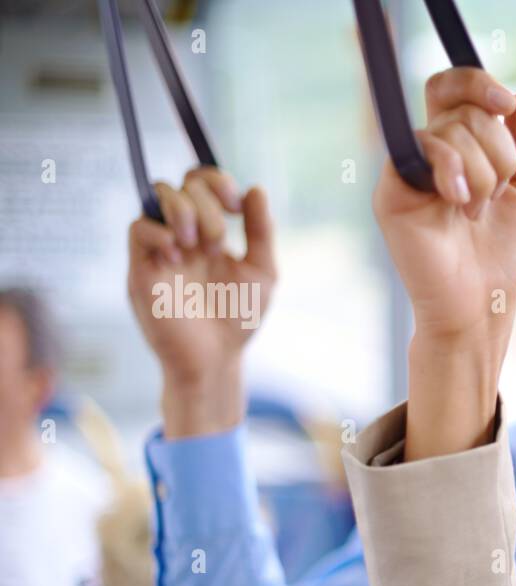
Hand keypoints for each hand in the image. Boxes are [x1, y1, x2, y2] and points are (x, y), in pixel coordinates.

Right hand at [126, 166, 276, 436]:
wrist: (216, 359)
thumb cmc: (238, 318)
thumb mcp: (262, 272)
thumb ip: (261, 231)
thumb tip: (256, 189)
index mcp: (209, 231)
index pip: (201, 182)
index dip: (217, 181)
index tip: (236, 205)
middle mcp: (182, 234)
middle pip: (180, 184)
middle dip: (206, 205)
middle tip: (217, 243)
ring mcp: (160, 249)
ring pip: (156, 197)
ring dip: (184, 211)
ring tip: (199, 245)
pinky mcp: (141, 269)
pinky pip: (138, 229)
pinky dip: (160, 233)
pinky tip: (178, 256)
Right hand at [373, 67, 515, 343]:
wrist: (483, 304)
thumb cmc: (504, 256)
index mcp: (459, 147)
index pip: (457, 90)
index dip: (479, 83)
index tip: (505, 102)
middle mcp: (428, 153)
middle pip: (465, 109)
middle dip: (499, 151)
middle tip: (494, 196)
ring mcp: (409, 169)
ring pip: (454, 129)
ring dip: (485, 174)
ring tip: (475, 213)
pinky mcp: (392, 189)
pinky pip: (426, 149)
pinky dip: (455, 171)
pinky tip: (459, 203)